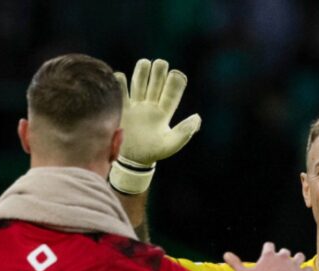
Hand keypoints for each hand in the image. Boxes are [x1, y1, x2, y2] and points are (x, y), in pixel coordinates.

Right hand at [110, 58, 201, 194]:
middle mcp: (151, 104)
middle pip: (156, 81)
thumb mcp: (170, 145)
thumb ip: (184, 132)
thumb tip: (197, 118)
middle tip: (160, 64)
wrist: (132, 160)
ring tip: (145, 63)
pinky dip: (121, 81)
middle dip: (158, 71)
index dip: (175, 81)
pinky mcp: (122, 107)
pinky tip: (122, 79)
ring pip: (140, 81)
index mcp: (165, 111)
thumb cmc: (154, 152)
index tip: (175, 74)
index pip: (172, 91)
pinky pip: (121, 89)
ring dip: (142, 70)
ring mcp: (136, 104)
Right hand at [223, 241, 312, 270]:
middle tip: (279, 267)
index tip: (266, 257)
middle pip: (284, 251)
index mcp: (269, 255)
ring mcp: (294, 265)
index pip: (269, 245)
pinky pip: (308, 269)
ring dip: (297, 260)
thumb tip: (225, 254)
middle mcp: (283, 257)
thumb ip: (235, 264)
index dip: (268, 250)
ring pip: (299, 256)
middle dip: (282, 257)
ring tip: (293, 268)